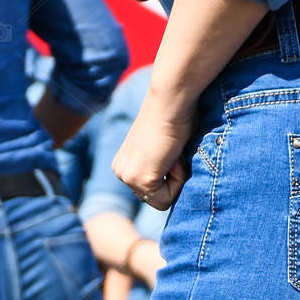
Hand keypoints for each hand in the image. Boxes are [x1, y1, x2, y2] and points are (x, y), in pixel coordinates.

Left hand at [112, 86, 194, 209]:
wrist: (170, 98)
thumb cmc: (173, 115)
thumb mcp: (162, 149)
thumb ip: (161, 168)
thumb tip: (171, 182)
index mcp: (123, 165)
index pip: (152, 191)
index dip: (169, 175)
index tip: (169, 150)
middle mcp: (120, 173)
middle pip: (155, 199)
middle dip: (171, 179)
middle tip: (172, 150)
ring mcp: (127, 178)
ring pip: (162, 201)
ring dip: (176, 178)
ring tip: (172, 151)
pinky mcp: (140, 179)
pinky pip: (167, 199)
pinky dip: (179, 178)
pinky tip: (173, 154)